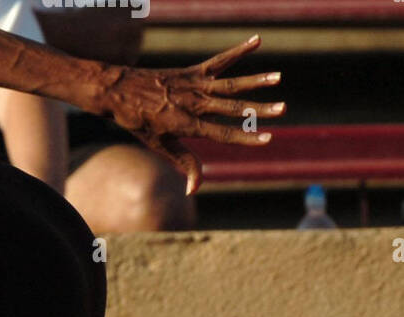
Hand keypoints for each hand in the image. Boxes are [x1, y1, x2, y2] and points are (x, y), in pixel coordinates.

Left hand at [99, 35, 284, 194]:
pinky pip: (219, 61)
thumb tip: (194, 190)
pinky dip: (238, 51)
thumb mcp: (160, 147)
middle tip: (284, 108)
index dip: (246, 137)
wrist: (119, 92)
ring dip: (256, 80)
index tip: (268, 139)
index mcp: (187, 125)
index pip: (222, 134)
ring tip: (278, 77)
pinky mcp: (193, 71)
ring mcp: (195, 85)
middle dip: (259, 109)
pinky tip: (257, 40)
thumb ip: (183, 163)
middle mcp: (194, 104)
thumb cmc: (140, 123)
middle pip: (233, 108)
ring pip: (230, 84)